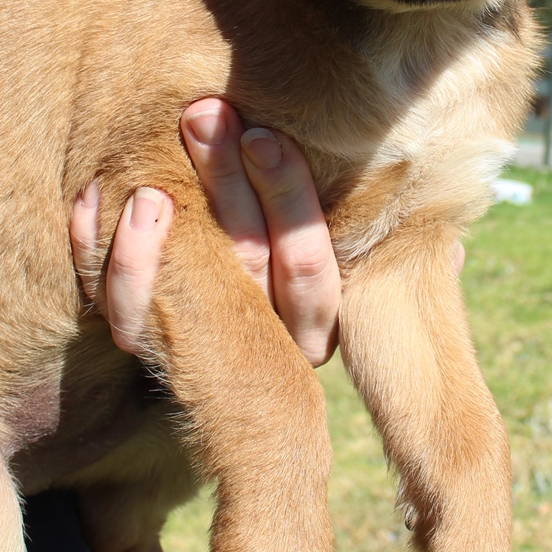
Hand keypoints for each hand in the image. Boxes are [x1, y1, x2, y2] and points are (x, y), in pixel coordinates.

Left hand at [71, 99, 465, 366]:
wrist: (246, 436)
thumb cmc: (291, 311)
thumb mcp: (336, 287)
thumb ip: (372, 262)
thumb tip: (459, 250)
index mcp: (315, 321)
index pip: (310, 267)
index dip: (287, 198)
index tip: (262, 135)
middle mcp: (266, 341)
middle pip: (246, 264)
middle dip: (224, 183)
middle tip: (203, 115)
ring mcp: (204, 345)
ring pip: (181, 295)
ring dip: (156, 239)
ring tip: (145, 190)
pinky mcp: (149, 342)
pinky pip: (122, 310)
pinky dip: (100, 254)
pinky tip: (92, 202)